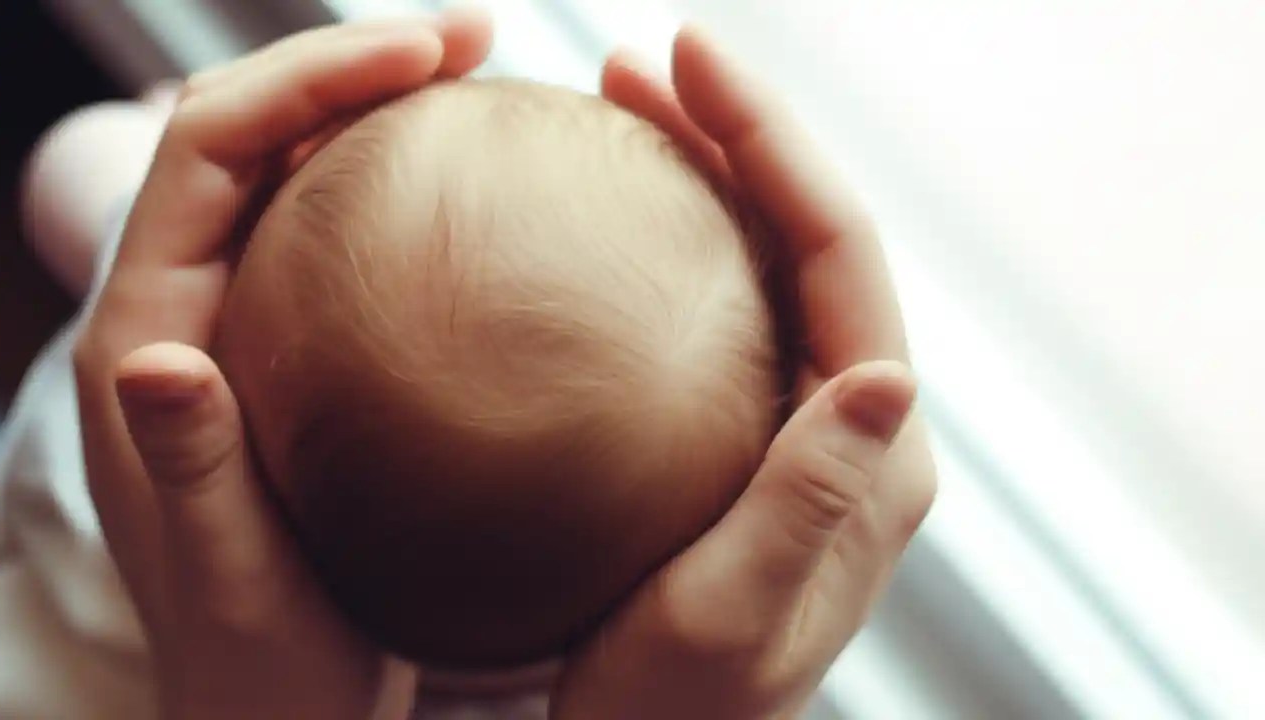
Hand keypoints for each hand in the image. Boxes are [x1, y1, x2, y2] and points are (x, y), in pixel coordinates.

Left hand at [72, 12, 492, 719]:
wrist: (273, 714)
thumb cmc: (257, 663)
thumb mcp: (229, 580)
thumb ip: (190, 466)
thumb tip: (160, 355)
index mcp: (142, 337)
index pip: (207, 148)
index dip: (306, 74)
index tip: (429, 52)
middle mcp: (179, 311)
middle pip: (248, 131)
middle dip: (349, 62)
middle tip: (474, 38)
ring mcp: (237, 330)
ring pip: (294, 174)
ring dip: (375, 111)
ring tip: (479, 82)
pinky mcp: (290, 358)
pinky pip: (338, 241)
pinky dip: (399, 194)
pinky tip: (480, 200)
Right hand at [551, 27, 937, 718]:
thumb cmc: (670, 716)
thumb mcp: (727, 621)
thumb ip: (811, 502)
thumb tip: (889, 370)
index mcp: (873, 450)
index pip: (840, 251)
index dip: (772, 142)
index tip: (686, 53)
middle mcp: (853, 425)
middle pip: (809, 239)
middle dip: (735, 138)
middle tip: (631, 68)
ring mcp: (799, 432)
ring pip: (767, 266)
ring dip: (706, 180)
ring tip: (621, 113)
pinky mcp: (745, 445)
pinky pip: (726, 315)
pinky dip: (677, 249)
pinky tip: (612, 226)